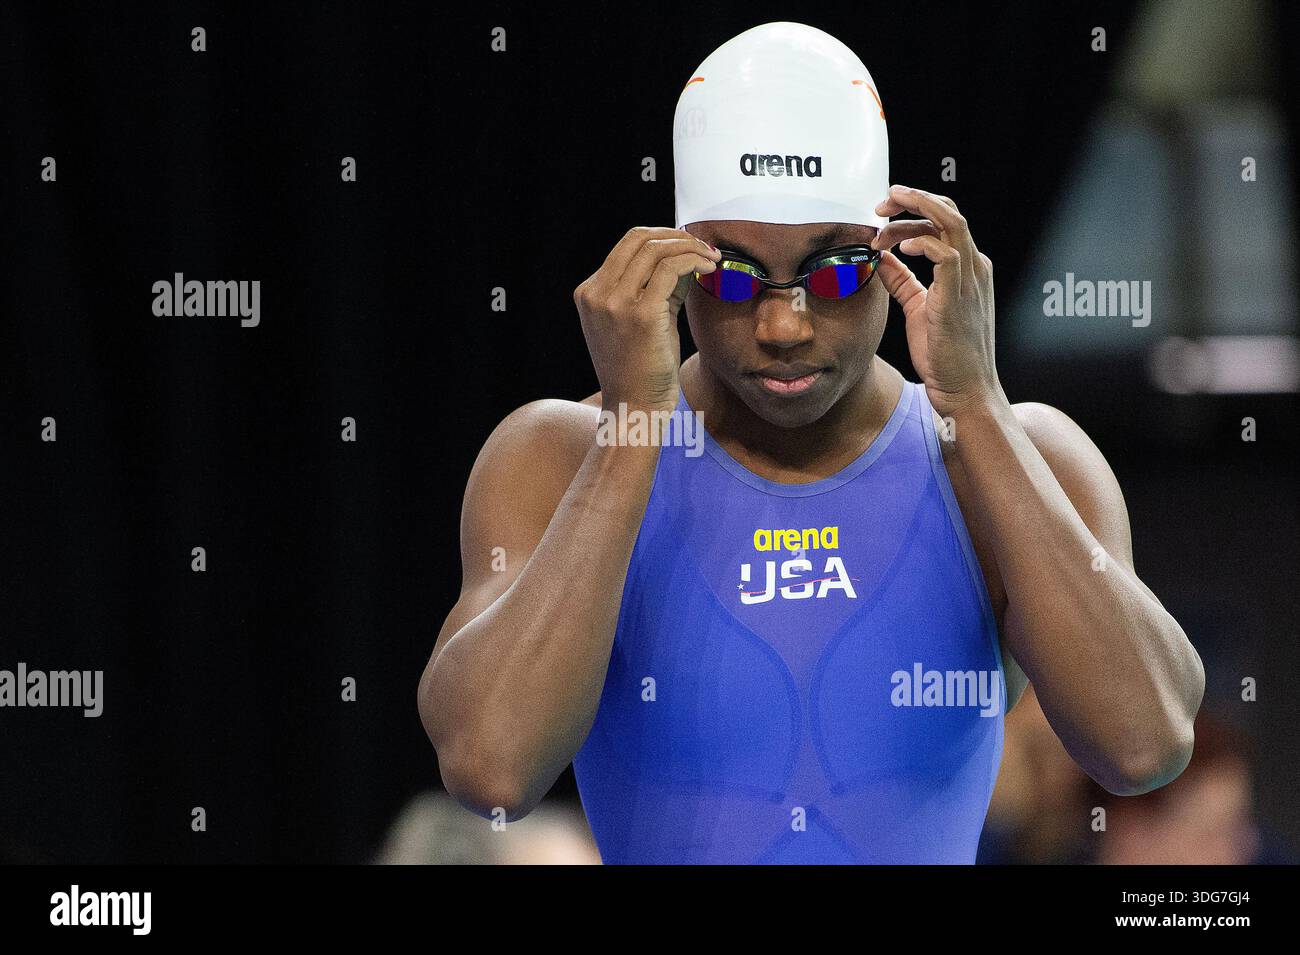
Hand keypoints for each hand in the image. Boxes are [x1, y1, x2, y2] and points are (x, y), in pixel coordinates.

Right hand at [574, 227, 719, 414]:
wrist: (635, 407)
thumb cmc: (642, 369)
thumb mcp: (640, 319)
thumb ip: (655, 287)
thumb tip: (685, 255)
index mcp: (589, 293)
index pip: (626, 245)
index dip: (662, 237)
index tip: (689, 245)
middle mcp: (596, 294)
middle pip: (638, 239)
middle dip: (677, 236)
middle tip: (704, 247)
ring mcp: (614, 303)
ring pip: (655, 249)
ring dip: (689, 247)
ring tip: (711, 258)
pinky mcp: (639, 314)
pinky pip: (670, 269)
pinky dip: (693, 261)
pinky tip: (709, 268)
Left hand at [872, 185, 1005, 417]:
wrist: (966, 390)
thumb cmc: (946, 354)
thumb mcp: (918, 307)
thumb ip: (901, 280)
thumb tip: (879, 259)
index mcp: (967, 268)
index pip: (943, 222)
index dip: (912, 212)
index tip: (881, 218)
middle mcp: (974, 267)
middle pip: (948, 212)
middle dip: (913, 199)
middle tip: (881, 203)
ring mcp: (970, 280)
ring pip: (951, 222)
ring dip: (916, 210)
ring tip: (885, 213)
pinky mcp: (958, 297)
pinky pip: (948, 254)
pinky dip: (924, 244)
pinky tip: (902, 250)